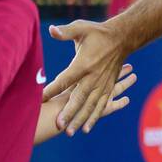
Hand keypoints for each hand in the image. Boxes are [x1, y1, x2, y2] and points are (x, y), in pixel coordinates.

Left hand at [43, 19, 130, 133]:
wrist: (122, 38)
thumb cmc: (98, 33)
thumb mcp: (81, 28)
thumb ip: (65, 31)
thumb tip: (51, 30)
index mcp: (84, 64)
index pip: (65, 80)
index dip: (51, 90)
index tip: (39, 100)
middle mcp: (93, 77)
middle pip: (79, 98)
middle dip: (68, 112)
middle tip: (58, 125)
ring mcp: (102, 84)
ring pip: (90, 105)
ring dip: (80, 119)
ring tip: (70, 132)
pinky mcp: (107, 88)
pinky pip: (100, 105)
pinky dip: (93, 118)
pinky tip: (86, 129)